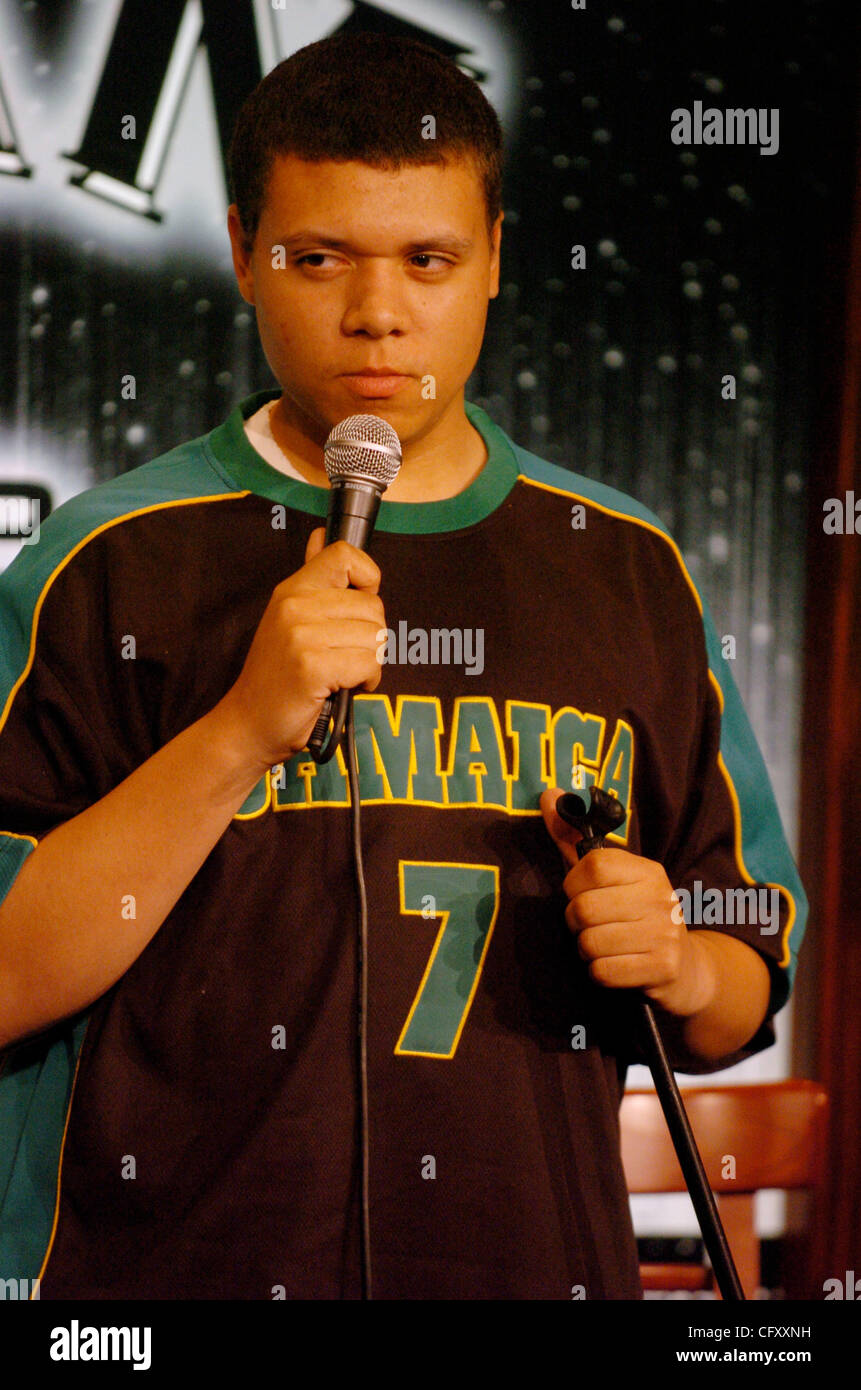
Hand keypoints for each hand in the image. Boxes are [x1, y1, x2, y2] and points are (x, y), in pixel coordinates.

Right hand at [218, 528, 385, 775]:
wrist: (248, 723)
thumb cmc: (277, 676)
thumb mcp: (289, 618)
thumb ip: (314, 578)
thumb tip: (320, 535)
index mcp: (292, 589)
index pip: (345, 555)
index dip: (367, 579)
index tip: (357, 606)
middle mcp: (295, 606)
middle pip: (373, 605)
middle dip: (371, 636)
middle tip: (344, 655)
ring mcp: (301, 636)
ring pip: (376, 637)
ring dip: (369, 662)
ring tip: (341, 672)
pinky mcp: (312, 667)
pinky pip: (369, 664)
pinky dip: (366, 681)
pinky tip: (344, 687)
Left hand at [540, 787, 715, 1018]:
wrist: (684, 970)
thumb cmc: (633, 916)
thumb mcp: (609, 877)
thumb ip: (573, 840)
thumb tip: (548, 793)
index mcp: (648, 870)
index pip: (593, 866)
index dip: (574, 884)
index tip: (582, 894)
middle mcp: (660, 897)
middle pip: (585, 909)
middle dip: (576, 923)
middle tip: (591, 926)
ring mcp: (665, 934)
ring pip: (590, 943)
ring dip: (587, 950)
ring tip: (604, 946)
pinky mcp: (663, 968)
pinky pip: (603, 971)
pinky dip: (600, 972)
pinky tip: (616, 966)